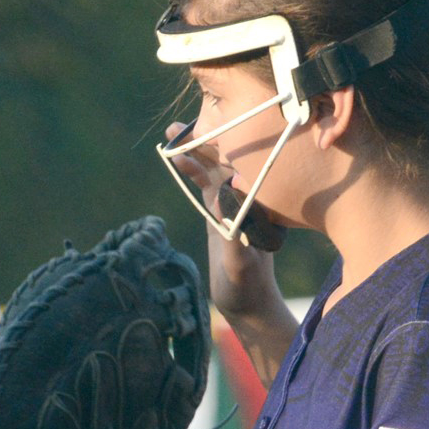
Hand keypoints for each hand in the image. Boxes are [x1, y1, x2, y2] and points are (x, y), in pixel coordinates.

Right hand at [164, 124, 284, 320]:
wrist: (248, 301)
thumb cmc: (247, 286)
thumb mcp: (240, 265)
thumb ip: (233, 238)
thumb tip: (223, 206)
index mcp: (256, 203)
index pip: (240, 165)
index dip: (222, 146)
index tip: (202, 132)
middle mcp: (248, 197)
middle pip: (227, 159)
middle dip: (205, 141)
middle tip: (179, 127)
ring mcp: (233, 202)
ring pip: (213, 168)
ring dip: (195, 150)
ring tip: (173, 134)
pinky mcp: (219, 211)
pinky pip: (205, 183)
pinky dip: (191, 170)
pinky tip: (177, 159)